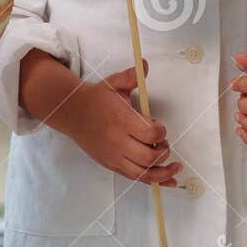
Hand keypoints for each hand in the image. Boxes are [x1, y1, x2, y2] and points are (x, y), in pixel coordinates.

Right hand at [61, 61, 180, 185]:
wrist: (72, 112)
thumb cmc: (97, 99)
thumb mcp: (113, 83)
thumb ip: (131, 76)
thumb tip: (145, 65)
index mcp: (121, 120)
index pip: (150, 133)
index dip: (161, 131)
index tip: (157, 124)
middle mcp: (117, 141)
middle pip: (149, 156)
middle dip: (163, 151)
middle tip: (162, 142)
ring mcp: (113, 156)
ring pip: (144, 173)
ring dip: (163, 171)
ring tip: (173, 165)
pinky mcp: (111, 165)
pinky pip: (136, 178)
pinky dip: (155, 181)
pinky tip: (169, 180)